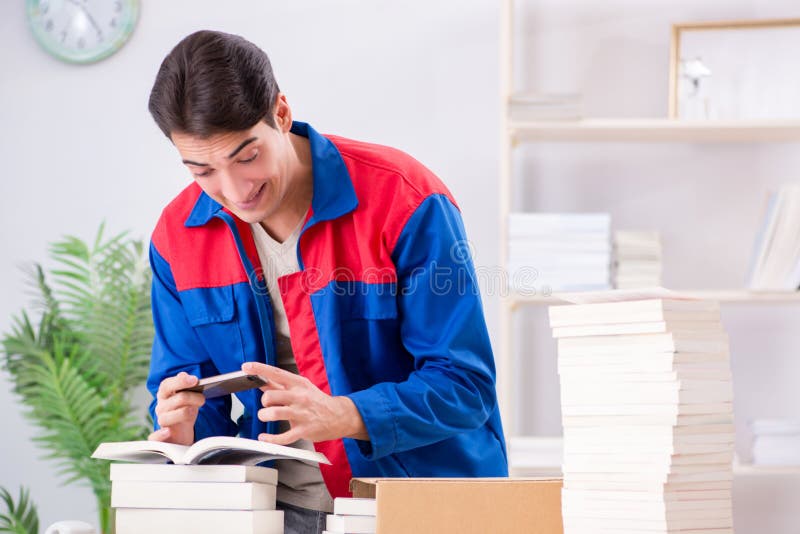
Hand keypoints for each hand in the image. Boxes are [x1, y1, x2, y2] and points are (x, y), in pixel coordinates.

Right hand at [148, 372, 204, 445]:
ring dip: (184, 413)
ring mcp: (160, 422)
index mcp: (165, 395)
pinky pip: (155, 437)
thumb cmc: (185, 413)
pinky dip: (160, 435)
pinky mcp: (160, 438)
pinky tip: (168, 432)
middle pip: (174, 400)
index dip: (180, 381)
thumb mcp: (188, 398)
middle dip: (192, 397)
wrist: (181, 435)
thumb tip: (183, 374)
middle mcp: (161, 407)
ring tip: (194, 411)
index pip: (167, 385)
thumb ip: (186, 386)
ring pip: (166, 417)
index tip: (195, 380)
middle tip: (202, 399)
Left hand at [241, 362, 368, 444]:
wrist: (339, 416)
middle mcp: (300, 397)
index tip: (246, 367)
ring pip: (274, 414)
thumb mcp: (301, 388)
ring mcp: (302, 414)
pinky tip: (264, 438)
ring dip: (264, 416)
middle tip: (268, 405)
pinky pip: (283, 437)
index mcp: (299, 384)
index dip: (259, 369)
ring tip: (266, 416)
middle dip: (264, 402)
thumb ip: (281, 385)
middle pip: (270, 396)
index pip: (276, 373)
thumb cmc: (317, 401)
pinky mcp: (304, 430)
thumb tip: (262, 380)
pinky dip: (270, 439)